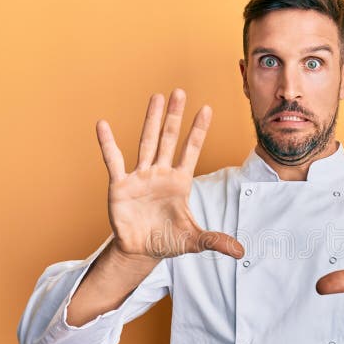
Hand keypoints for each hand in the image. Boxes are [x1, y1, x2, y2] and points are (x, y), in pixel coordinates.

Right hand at [96, 89, 244, 260]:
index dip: (198, 131)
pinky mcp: (120, 185)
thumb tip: (240, 251)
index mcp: (179, 182)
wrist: (140, 251)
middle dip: (174, 116)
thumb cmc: (168, 241)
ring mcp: (140, 177)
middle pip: (168, 139)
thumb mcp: (194, 241)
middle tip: (179, 91)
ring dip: (150, 120)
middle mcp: (161, 174)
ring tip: (156, 97)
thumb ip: (215, 241)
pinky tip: (103, 125)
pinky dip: (107, 144)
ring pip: (146, 143)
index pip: (191, 150)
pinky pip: (113, 161)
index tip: (207, 108)